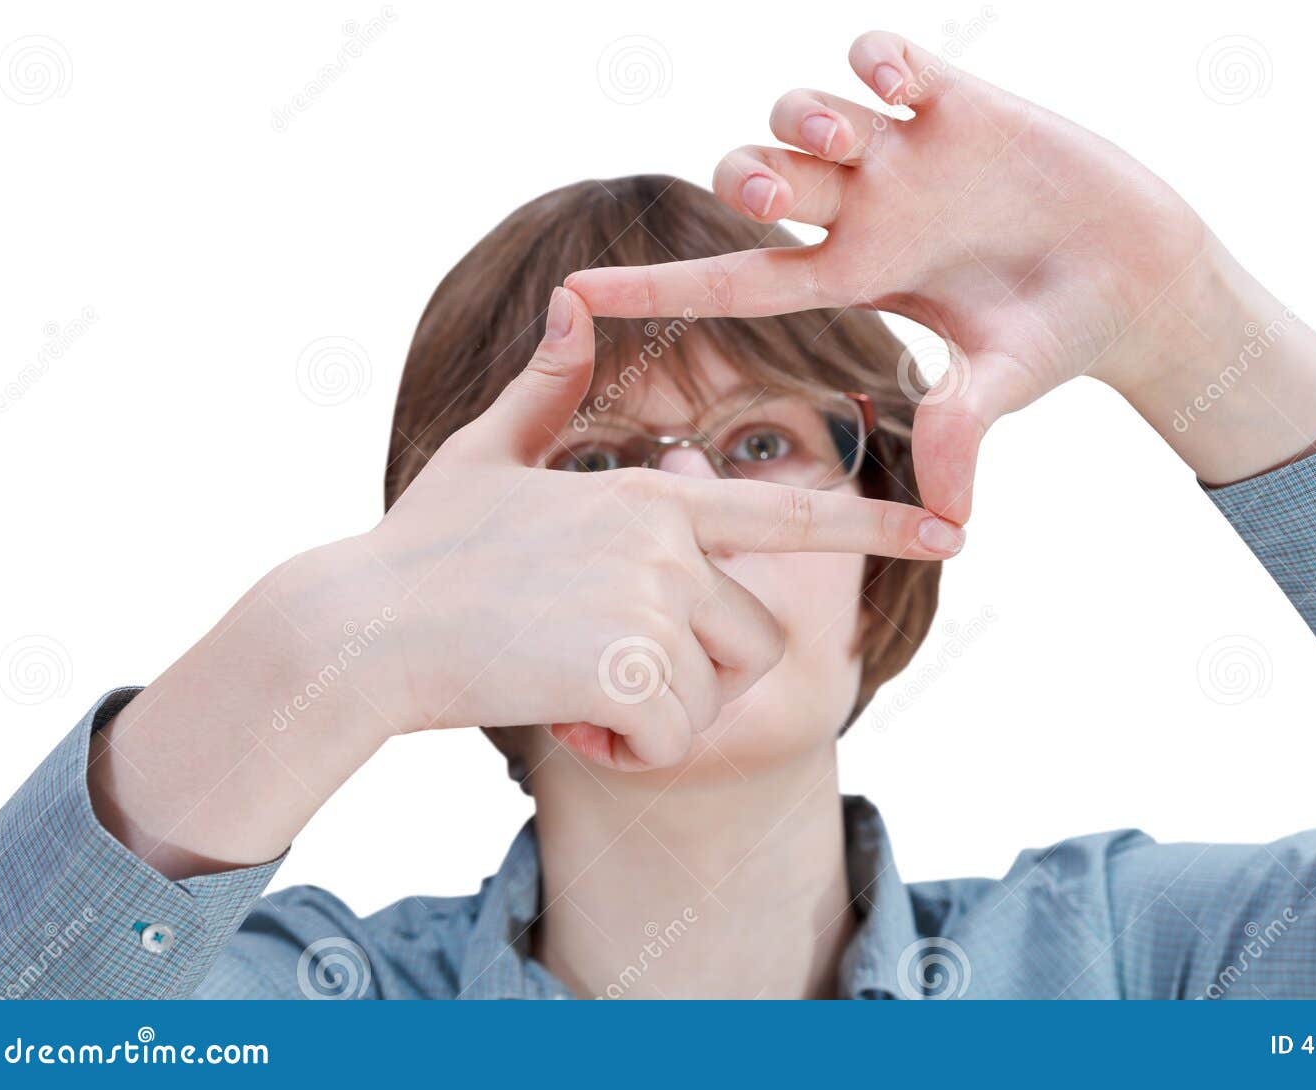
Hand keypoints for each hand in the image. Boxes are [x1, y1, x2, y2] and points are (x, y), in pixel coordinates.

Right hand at [332, 286, 960, 770]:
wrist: (360, 628)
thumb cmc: (422, 549)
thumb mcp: (489, 455)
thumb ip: (548, 389)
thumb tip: (574, 304)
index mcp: (653, 495)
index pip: (790, 509)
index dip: (879, 524)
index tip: (954, 531)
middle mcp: (668, 539)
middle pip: (755, 639)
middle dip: (693, 674)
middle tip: (598, 668)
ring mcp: (654, 599)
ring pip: (715, 695)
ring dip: (650, 713)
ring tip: (567, 682)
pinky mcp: (632, 665)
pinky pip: (675, 740)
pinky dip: (625, 748)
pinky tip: (561, 714)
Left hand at [565, 31, 1214, 519]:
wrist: (1138, 277)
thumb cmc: (1061, 335)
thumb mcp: (1005, 382)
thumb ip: (967, 430)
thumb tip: (954, 524)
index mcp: (855, 277)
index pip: (734, 280)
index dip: (655, 285)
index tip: (574, 292)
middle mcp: (864, 212)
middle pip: (759, 180)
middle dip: (749, 178)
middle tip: (772, 194)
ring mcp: (904, 154)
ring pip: (807, 116)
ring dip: (802, 116)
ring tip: (838, 132)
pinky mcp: (956, 102)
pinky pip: (887, 61)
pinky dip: (874, 61)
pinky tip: (891, 79)